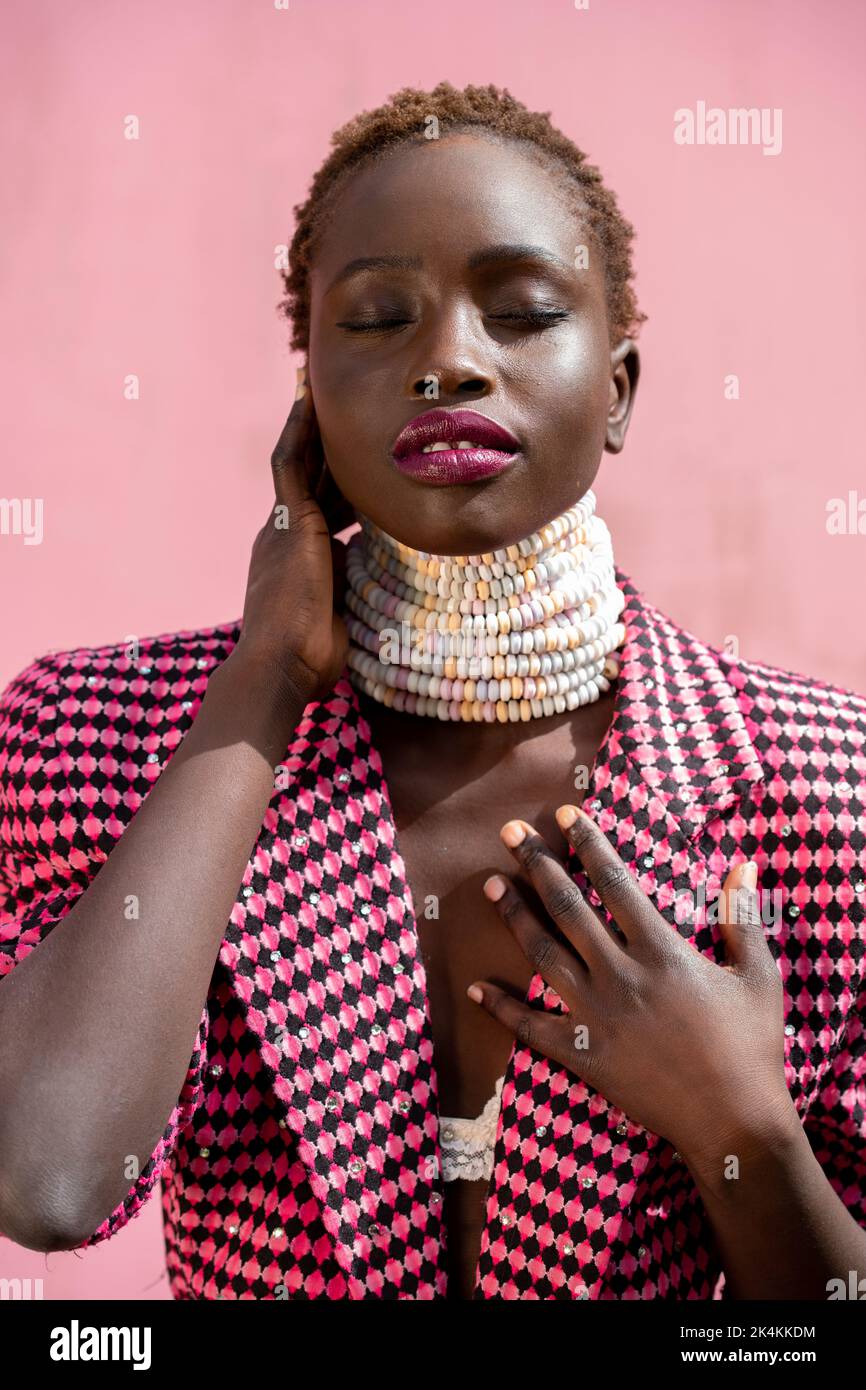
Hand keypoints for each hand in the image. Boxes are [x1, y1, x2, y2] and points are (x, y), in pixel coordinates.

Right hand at [235, 365, 355, 706]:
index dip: (346, 485)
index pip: (327, 510)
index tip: (370, 465)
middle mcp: (286, 536)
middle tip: (353, 409)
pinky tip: (309, 400)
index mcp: (299, 558)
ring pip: (303, 464)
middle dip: (332, 447)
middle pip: (315, 479)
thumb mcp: (345, 616)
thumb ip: (361, 589)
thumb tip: (391, 577)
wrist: (282, 667)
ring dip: (316, 428)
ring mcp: (284, 527)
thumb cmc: (313, 659)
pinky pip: (290, 465)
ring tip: (326, 390)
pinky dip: (299, 431)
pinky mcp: (287, 523)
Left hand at [469, 804, 794, 1164]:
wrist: (733, 1123)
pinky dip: (503, 1007)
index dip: (588, 844)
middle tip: (510, 832)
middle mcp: (621, 975)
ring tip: (491, 886)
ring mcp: (596, 1015)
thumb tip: (742, 863)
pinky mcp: (583, 1054)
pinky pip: (532, 1026)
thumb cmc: (752, 1047)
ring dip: (514, 918)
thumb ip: (743, 916)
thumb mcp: (758, 976)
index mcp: (662, 951)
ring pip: (544, 955)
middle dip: (536, 865)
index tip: (564, 815)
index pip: (616, 882)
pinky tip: (478, 989)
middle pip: (568, 907)